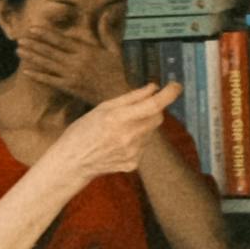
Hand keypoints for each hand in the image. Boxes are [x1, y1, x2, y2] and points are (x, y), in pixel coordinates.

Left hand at [5, 0, 133, 102]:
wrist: (119, 94)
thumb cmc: (118, 72)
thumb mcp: (115, 49)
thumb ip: (106, 31)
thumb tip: (106, 13)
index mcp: (86, 50)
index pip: (61, 40)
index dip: (45, 34)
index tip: (33, 28)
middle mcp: (76, 62)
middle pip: (50, 51)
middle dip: (33, 44)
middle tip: (19, 39)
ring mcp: (71, 75)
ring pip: (47, 64)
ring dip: (31, 57)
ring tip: (19, 51)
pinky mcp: (69, 88)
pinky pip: (50, 80)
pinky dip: (37, 76)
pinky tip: (26, 71)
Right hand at [30, 81, 177, 190]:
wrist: (73, 161)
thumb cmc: (84, 130)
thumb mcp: (103, 108)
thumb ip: (131, 98)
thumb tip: (154, 88)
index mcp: (118, 119)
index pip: (154, 105)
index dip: (169, 94)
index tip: (176, 86)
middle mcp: (128, 137)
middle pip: (158, 118)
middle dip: (153, 109)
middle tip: (138, 109)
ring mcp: (132, 152)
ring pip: (151, 132)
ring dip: (142, 126)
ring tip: (119, 130)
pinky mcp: (133, 163)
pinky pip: (143, 146)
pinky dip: (137, 141)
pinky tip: (118, 143)